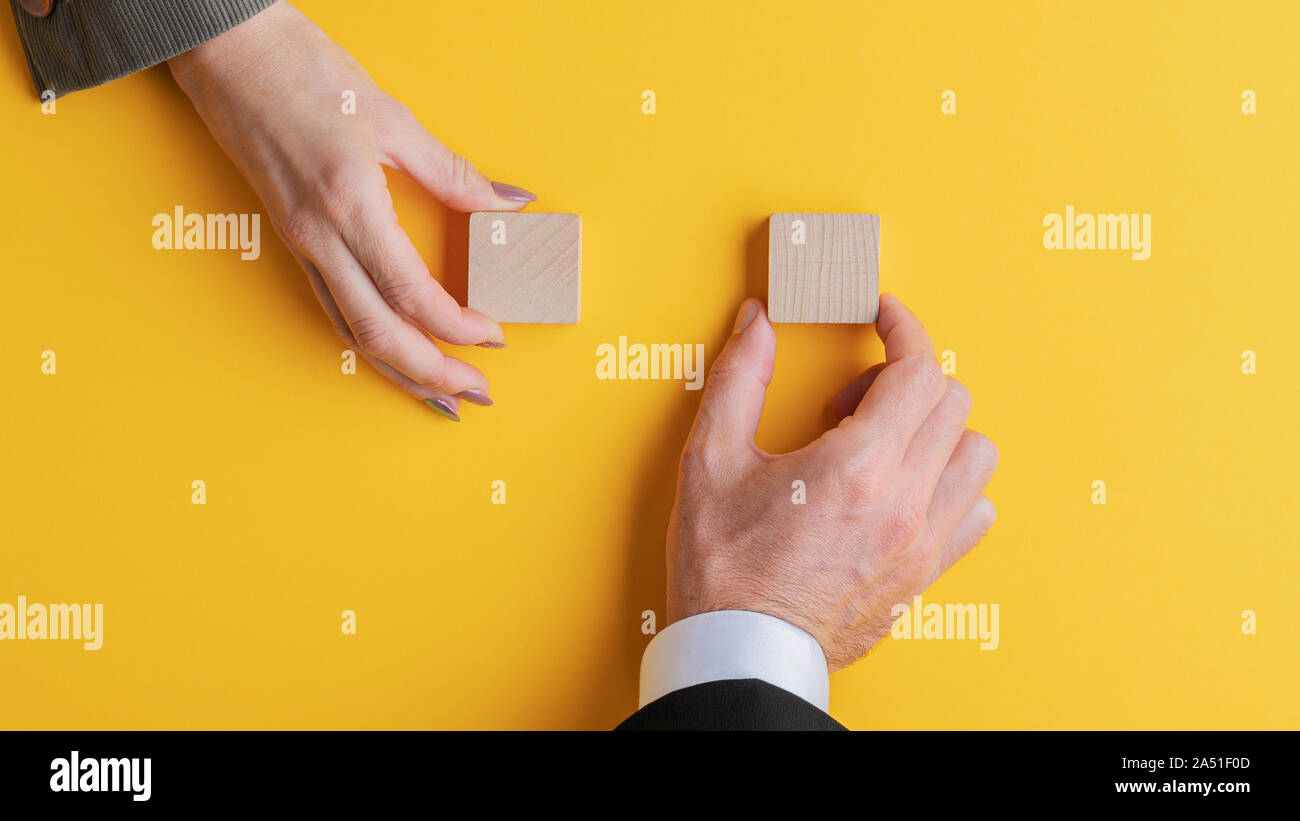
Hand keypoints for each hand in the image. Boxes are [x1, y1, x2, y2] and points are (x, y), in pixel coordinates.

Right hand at [167, 1, 534, 419]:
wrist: (225, 50)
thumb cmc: (301, 70)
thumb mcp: (391, 118)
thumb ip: (453, 173)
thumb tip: (509, 205)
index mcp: (349, 205)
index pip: (412, 294)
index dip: (458, 326)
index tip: (494, 335)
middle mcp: (319, 236)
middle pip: (379, 335)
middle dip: (431, 374)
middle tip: (476, 393)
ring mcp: (299, 243)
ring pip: (349, 333)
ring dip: (399, 370)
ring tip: (440, 391)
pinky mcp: (291, 240)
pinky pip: (331, 309)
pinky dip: (367, 343)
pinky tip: (392, 352)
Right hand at [666, 295, 998, 670]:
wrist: (742, 653)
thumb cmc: (723, 569)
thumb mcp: (710, 462)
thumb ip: (738, 380)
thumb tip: (756, 324)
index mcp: (856, 468)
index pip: (919, 369)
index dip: (903, 328)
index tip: (882, 316)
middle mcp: (904, 504)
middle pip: (952, 402)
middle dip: (905, 378)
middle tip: (852, 398)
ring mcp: (922, 542)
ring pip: (976, 455)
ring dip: (935, 431)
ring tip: (882, 443)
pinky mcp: (925, 574)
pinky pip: (976, 512)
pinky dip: (953, 486)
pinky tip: (905, 489)